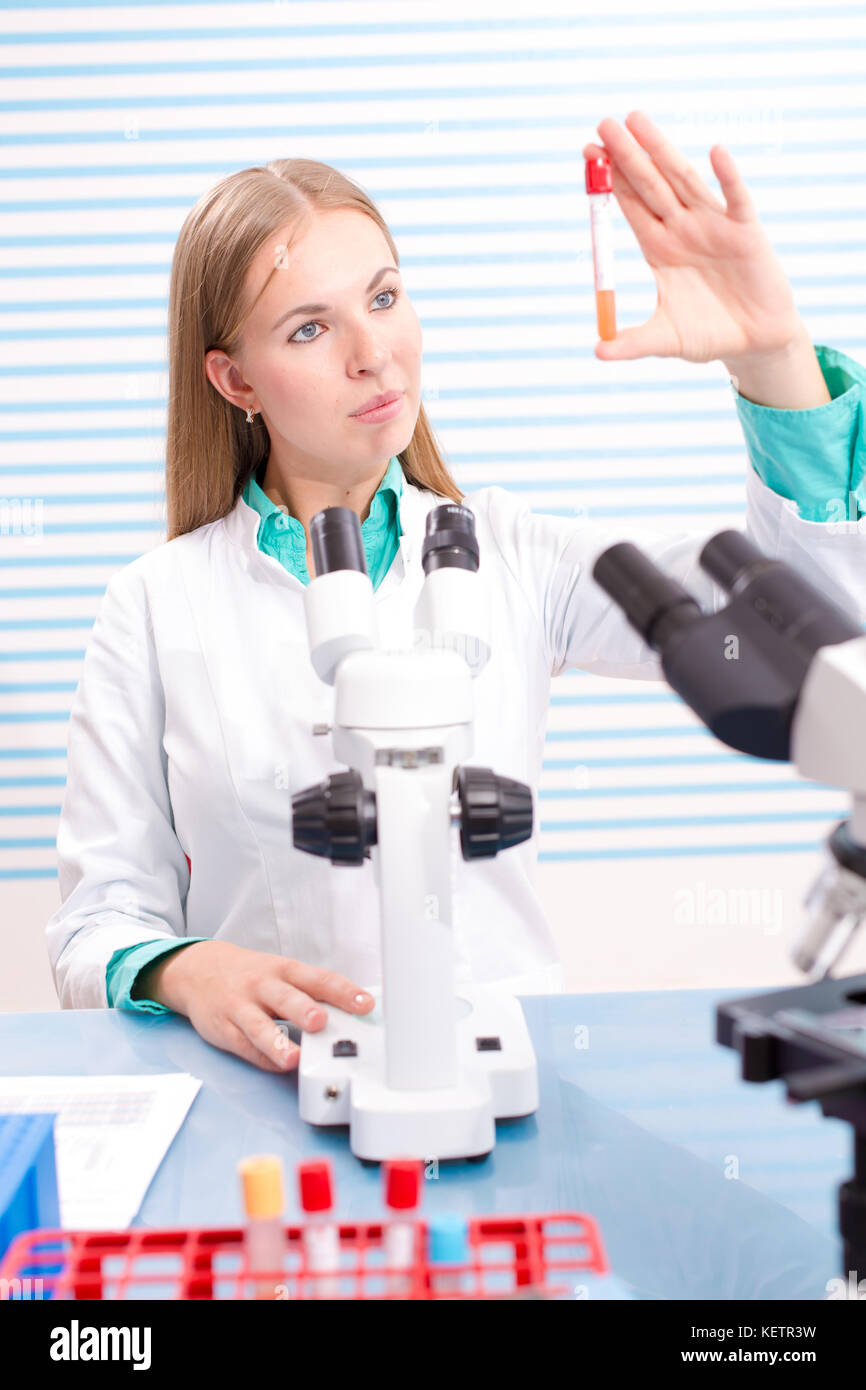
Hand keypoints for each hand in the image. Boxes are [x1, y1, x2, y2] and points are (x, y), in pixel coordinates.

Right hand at [136, 939, 374, 1072]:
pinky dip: (262, 1057)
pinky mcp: (224, 1029)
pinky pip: (244, 1046)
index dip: (343, 992)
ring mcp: (241, 1007)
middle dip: (304, 1011)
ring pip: (260, 1027)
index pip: (318, 979)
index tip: (365, 1004)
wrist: (198, 971)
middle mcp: (263, 986)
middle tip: (322, 1023)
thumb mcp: (280, 972)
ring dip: (278, 1043)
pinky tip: (277, 1065)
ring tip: (293, 1058)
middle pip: (286, 998)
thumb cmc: (250, 975)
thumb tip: (351, 1011)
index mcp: (284, 970)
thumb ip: (311, 991)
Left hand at [583, 111, 801, 365]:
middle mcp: (682, 229)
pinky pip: (737, 200)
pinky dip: (728, 177)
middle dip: (626, 155)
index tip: (587, 152)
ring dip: (662, 151)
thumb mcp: (665, 340)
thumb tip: (597, 352)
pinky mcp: (746, 232)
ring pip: (683, 180)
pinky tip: (716, 152)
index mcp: (659, 248)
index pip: (630, 205)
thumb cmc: (709, 336)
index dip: (609, 180)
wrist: (754, 342)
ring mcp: (713, 225)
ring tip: (638, 121)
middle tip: (603, 123)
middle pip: (649, 185)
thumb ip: (632, 343)